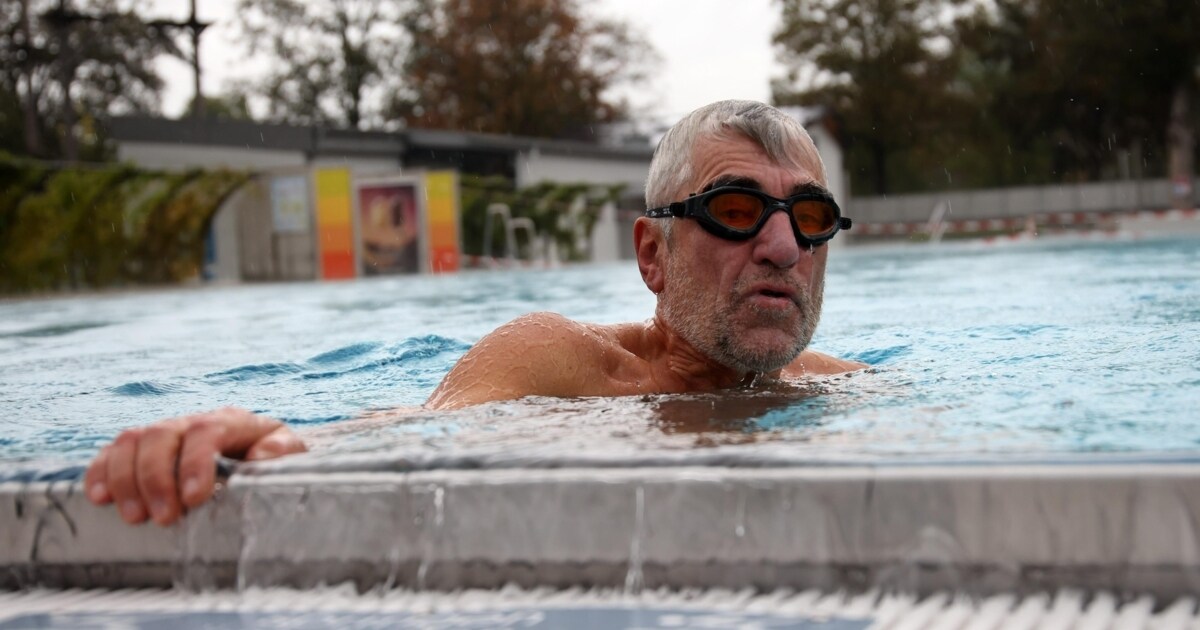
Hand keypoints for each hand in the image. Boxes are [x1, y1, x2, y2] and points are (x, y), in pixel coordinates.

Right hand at [84, 406, 305, 525]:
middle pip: (161, 435)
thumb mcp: (289, 453)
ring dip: (126, 480)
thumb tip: (264, 456)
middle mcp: (191, 422)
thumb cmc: (271, 456)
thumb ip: (280, 451)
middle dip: (156, 479)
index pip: (206, 431)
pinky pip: (111, 452)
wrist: (258, 451)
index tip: (194, 499)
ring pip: (131, 441)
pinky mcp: (140, 450)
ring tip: (136, 518)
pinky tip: (100, 498)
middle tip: (164, 518)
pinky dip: (100, 472)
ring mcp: (163, 434)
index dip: (195, 463)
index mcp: (230, 421)